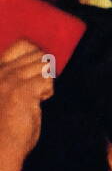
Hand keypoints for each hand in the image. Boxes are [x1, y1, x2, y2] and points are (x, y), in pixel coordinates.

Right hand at [0, 40, 52, 163]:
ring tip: (35, 96)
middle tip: (37, 89)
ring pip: (43, 65)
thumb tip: (42, 63)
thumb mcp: (5, 94)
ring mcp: (9, 79)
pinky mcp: (22, 90)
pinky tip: (38, 101)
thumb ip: (15, 79)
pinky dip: (47, 91)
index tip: (39, 72)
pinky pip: (47, 80)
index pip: (21, 45)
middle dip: (43, 70)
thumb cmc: (4, 126)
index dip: (37, 55)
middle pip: (36, 53)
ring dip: (45, 81)